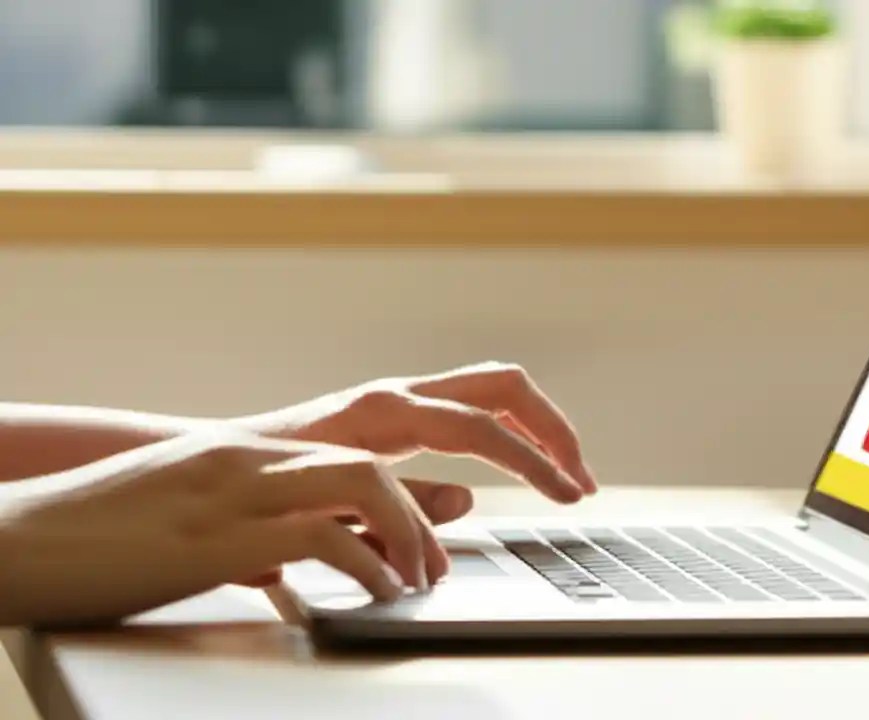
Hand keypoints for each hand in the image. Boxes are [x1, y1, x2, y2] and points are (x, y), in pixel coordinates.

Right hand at [0, 433, 450, 626]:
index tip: (436, 533)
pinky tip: (370, 597)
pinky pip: (318, 538)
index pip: (351, 450)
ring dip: (404, 536)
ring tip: (413, 584)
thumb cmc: (98, 540)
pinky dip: (361, 567)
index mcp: (240, 453)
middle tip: (435, 570)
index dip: (408, 490)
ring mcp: (231, 494)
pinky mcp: (214, 540)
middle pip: (371, 461)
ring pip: (360, 483)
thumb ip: (256, 523)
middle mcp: (245, 460)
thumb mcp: (191, 519)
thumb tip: (327, 545)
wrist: (12, 538)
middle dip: (422, 514)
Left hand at [242, 362, 597, 502]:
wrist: (217, 464)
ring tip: (566, 474)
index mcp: (384, 412)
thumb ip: (400, 505)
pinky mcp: (401, 412)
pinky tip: (523, 464)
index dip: (535, 462)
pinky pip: (475, 405)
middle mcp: (399, 392)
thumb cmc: (263, 487)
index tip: (569, 495)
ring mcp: (402, 397)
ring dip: (539, 427)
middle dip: (553, 431)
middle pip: (505, 387)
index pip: (483, 428)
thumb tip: (468, 499)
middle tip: (580, 481)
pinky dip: (511, 430)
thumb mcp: (329, 505)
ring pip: (496, 388)